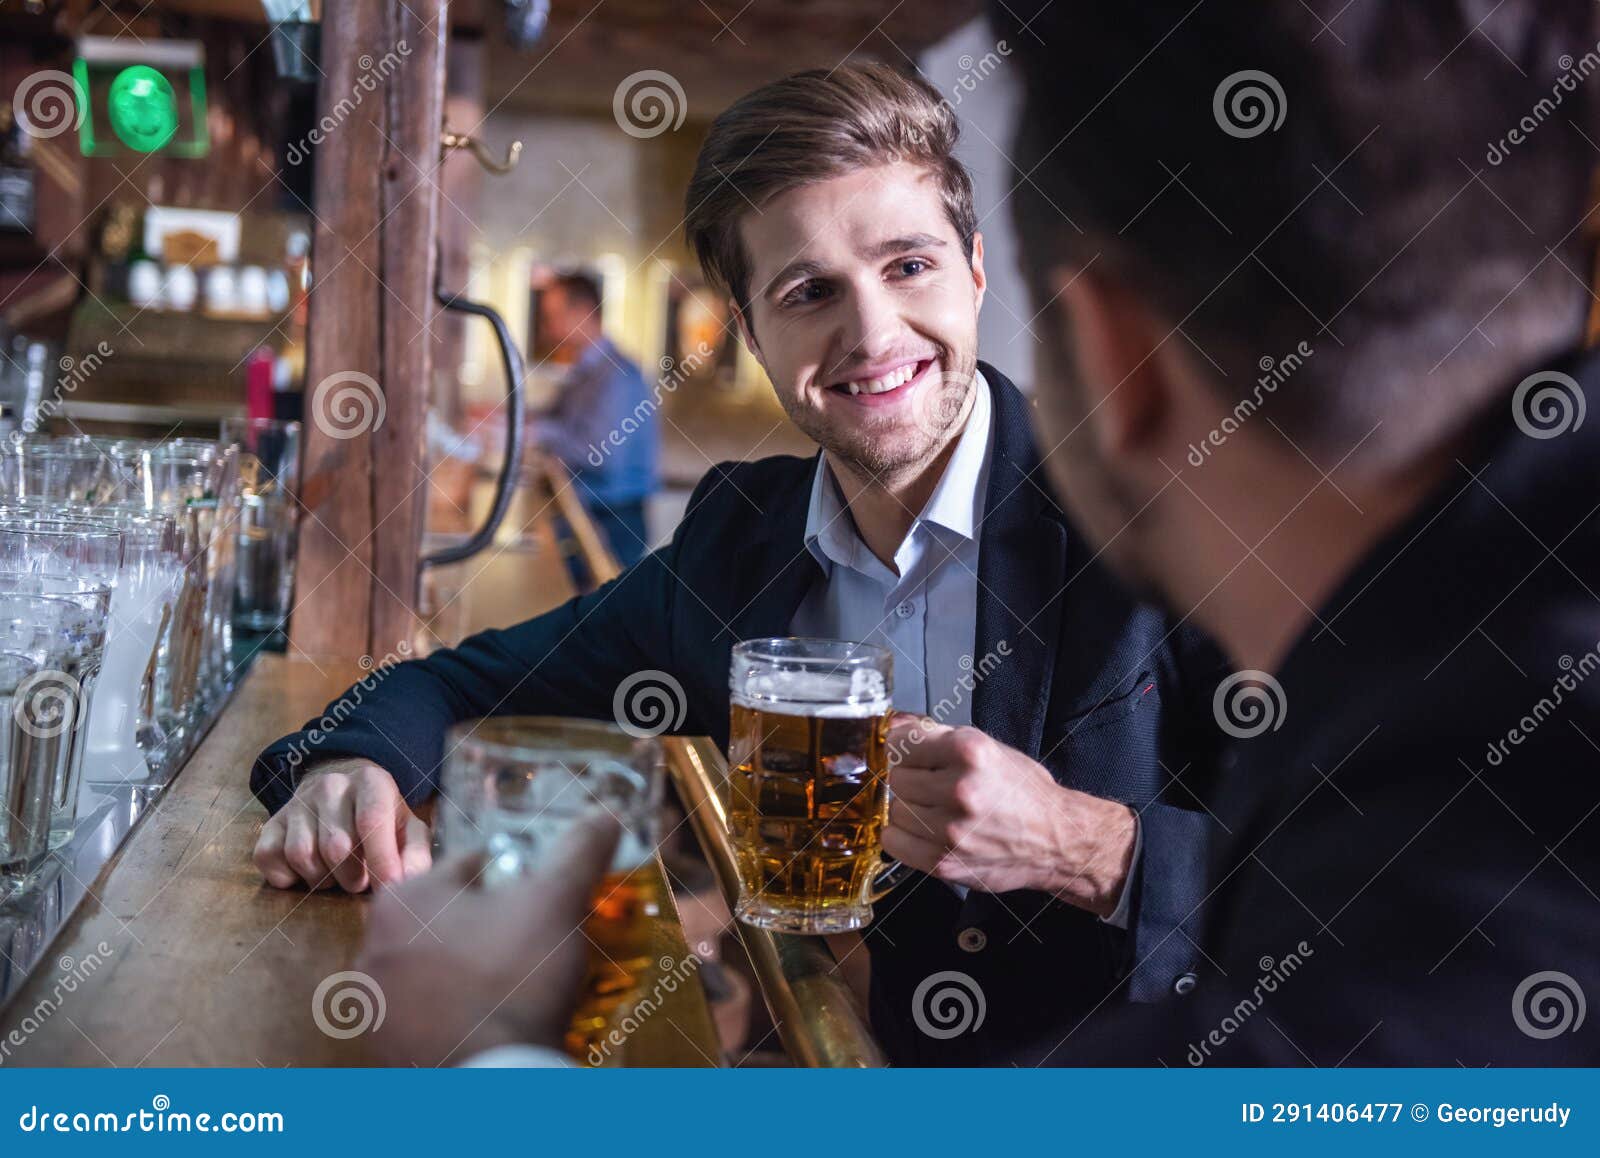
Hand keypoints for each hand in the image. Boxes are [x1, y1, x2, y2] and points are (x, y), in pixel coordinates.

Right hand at [253, 759, 431, 892]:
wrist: (341, 792)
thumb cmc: (380, 818)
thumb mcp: (407, 829)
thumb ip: (414, 854)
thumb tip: (407, 882)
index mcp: (371, 781)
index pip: (372, 822)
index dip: (381, 861)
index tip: (390, 889)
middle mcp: (330, 786)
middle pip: (336, 847)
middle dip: (353, 877)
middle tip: (361, 879)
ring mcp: (297, 802)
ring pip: (302, 856)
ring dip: (322, 878)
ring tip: (337, 872)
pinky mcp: (271, 823)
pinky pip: (270, 860)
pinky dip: (289, 877)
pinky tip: (309, 870)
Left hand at [355, 811, 620, 1064]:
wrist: (497, 1078)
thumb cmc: (518, 977)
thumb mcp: (556, 902)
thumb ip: (578, 851)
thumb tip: (606, 814)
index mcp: (402, 899)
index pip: (470, 866)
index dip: (515, 878)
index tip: (538, 898)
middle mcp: (371, 946)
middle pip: (449, 915)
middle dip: (488, 922)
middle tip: (529, 940)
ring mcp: (373, 1004)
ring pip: (435, 962)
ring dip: (469, 964)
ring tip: (514, 979)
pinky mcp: (384, 1046)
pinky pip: (426, 1009)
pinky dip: (454, 1006)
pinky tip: (490, 1013)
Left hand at [883, 717, 1136, 915]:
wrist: (1055, 840)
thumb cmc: (1024, 793)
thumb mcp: (989, 748)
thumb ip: (939, 735)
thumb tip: (896, 725)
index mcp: (972, 752)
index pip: (902, 743)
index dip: (901, 747)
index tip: (905, 752)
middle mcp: (961, 789)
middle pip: (897, 778)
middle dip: (909, 778)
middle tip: (929, 784)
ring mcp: (952, 829)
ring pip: (894, 810)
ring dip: (908, 808)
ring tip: (934, 808)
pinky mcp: (945, 861)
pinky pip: (895, 842)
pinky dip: (902, 835)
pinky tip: (923, 829)